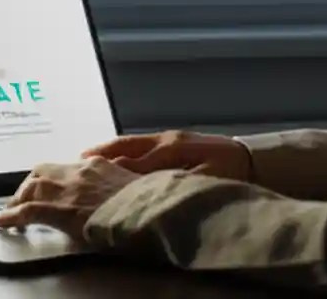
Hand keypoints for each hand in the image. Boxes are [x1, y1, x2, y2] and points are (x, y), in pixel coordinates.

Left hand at [0, 157, 140, 237]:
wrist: (147, 211)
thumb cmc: (148, 202)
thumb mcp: (138, 184)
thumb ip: (123, 182)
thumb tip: (122, 189)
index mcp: (98, 165)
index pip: (68, 167)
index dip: (54, 179)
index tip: (51, 187)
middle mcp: (79, 171)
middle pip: (43, 171)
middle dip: (30, 184)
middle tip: (24, 198)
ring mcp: (67, 189)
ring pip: (31, 187)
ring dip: (19, 199)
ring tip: (12, 211)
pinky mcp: (59, 210)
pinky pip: (27, 210)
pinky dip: (12, 216)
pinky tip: (4, 221)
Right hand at [81, 130, 252, 181]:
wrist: (252, 158)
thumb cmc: (230, 175)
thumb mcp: (204, 182)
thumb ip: (174, 184)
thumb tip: (145, 188)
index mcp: (172, 151)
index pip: (133, 162)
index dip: (111, 172)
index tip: (88, 182)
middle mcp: (165, 140)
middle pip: (125, 147)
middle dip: (100, 156)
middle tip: (74, 167)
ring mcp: (167, 138)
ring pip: (129, 142)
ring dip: (106, 151)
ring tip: (83, 160)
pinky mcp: (172, 139)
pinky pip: (138, 143)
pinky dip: (119, 149)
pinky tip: (109, 156)